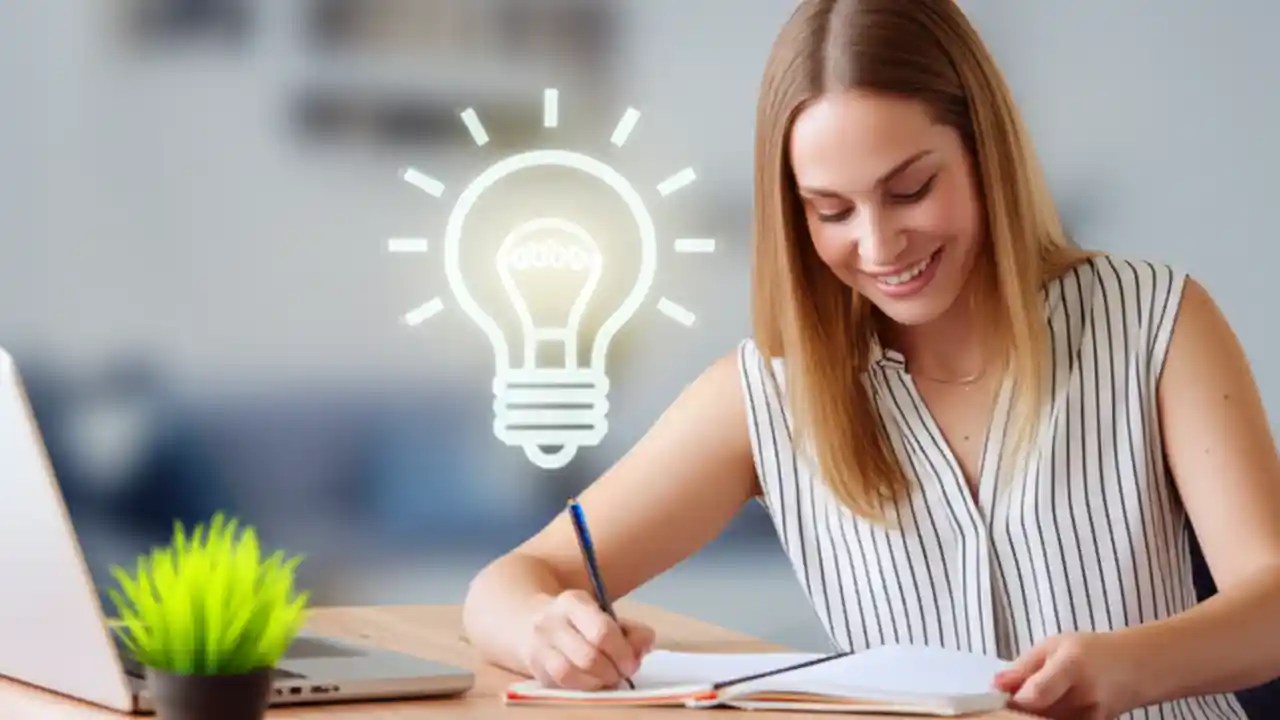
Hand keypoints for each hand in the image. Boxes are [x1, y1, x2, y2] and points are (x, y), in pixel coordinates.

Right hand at [523, 589, 656, 689]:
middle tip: (621, 673)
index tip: (632, 663)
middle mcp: (551, 622)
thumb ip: (630, 629)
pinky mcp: (534, 668)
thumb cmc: (577, 621)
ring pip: (570, 673)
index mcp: (573, 602)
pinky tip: (591, 683)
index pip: (601, 630)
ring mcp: (538, 646)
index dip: (622, 652)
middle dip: (612, 671)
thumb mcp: (603, 614)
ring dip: (596, 682)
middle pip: (587, 656)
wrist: (527, 621)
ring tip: (606, 679)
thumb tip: (645, 646)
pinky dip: (582, 687)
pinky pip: (560, 684)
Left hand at [993, 632, 1139, 719]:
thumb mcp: (1054, 645)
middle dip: (1021, 710)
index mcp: (1072, 666)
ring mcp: (1094, 718)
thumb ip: (1024, 666)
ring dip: (1036, 715)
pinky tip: (1053, 708)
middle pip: (1039, 716)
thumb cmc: (1092, 651)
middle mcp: (1086, 696)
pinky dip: (1052, 718)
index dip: (1014, 700)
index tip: (1003, 695)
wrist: (1140, 667)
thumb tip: (995, 684)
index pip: (1036, 695)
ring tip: (1040, 700)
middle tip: (1015, 700)